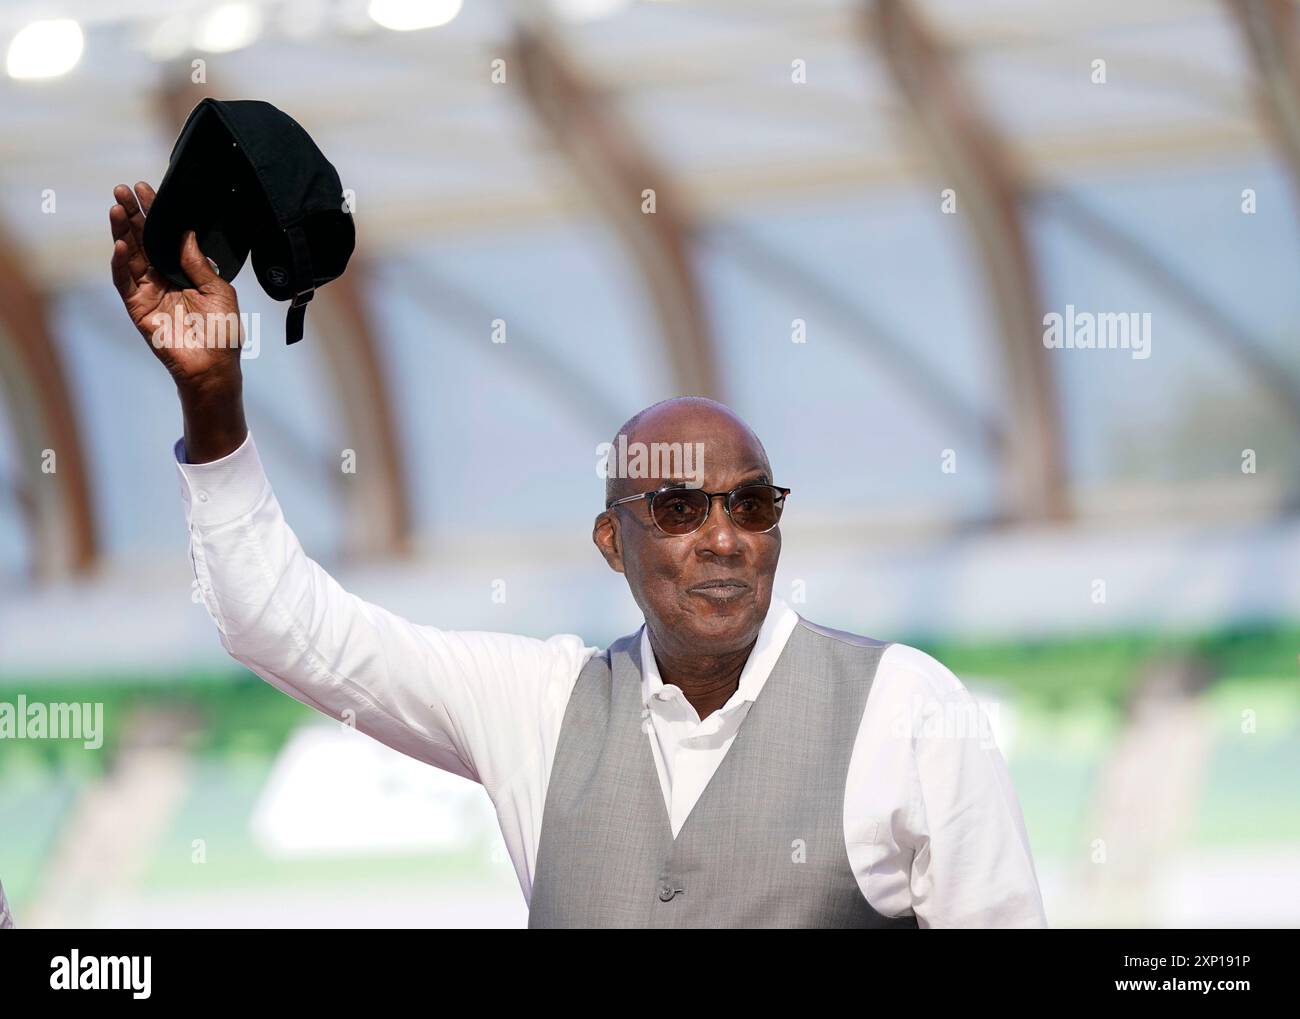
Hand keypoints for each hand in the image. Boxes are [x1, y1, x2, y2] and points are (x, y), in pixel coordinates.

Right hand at [110, 181, 247, 461]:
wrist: (215, 367)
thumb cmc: (223, 332)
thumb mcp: (219, 290)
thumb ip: (199, 263)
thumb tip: (185, 233)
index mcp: (183, 271)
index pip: (164, 236)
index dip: (155, 213)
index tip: (146, 188)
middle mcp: (163, 278)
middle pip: (143, 240)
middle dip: (132, 214)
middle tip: (122, 189)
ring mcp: (148, 292)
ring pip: (130, 256)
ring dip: (121, 232)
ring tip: (117, 207)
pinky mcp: (138, 308)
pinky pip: (125, 282)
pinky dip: (120, 263)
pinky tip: (120, 244)